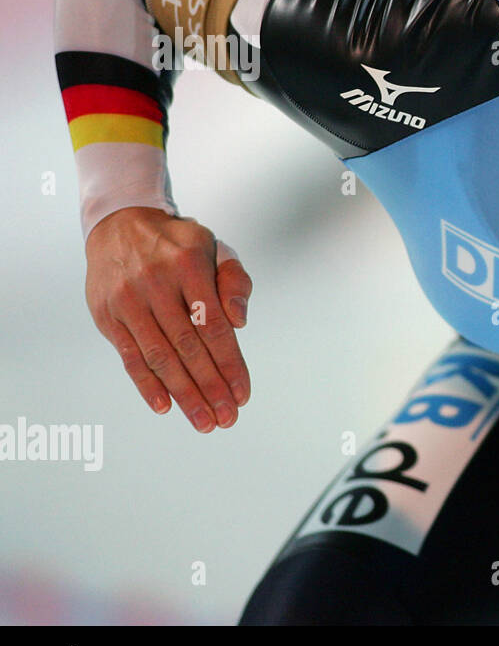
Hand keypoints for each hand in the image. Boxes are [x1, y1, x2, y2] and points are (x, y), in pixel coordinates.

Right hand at [85, 207, 252, 432]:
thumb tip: (240, 322)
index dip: (230, 364)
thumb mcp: (213, 248)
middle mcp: (155, 283)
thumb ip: (234, 280)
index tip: (243, 393)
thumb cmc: (177, 244)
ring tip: (204, 421)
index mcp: (189, 266)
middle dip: (210, 388)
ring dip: (184, 394)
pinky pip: (129, 357)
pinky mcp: (107, 315)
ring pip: (159, 357)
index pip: (214, 326)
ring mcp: (127, 301)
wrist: (120, 224)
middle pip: (188, 347)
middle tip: (228, 418)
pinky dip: (147, 385)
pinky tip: (165, 407)